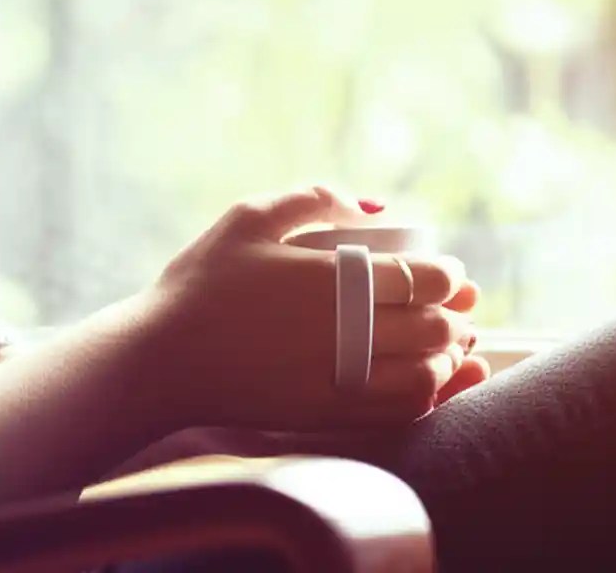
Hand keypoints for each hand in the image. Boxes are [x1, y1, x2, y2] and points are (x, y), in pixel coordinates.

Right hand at [141, 186, 478, 430]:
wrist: (159, 361)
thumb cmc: (200, 284)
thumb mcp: (247, 219)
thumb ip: (312, 198)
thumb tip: (375, 205)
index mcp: (334, 277)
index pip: (424, 277)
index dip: (449, 277)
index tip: (448, 275)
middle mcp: (346, 330)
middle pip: (435, 327)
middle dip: (455, 317)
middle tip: (455, 311)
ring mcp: (338, 379)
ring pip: (426, 375)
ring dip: (447, 360)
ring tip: (448, 349)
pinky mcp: (326, 417)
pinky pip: (397, 413)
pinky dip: (425, 397)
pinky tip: (424, 384)